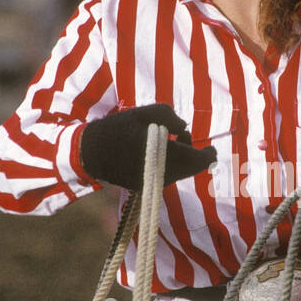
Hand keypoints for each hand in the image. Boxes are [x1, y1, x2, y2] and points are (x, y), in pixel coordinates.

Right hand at [80, 104, 215, 191]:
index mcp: (168, 155)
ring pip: (179, 172)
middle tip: (180, 134)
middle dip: (192, 152)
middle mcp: (164, 174)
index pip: (200, 161)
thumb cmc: (116, 129)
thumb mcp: (144, 113)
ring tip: (165, 139)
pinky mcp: (144, 186)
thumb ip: (169, 116)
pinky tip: (154, 151)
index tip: (210, 147)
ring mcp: (153, 183)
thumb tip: (183, 127)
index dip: (209, 154)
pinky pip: (165, 175)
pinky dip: (167, 164)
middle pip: (191, 168)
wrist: (89, 153)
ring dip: (179, 157)